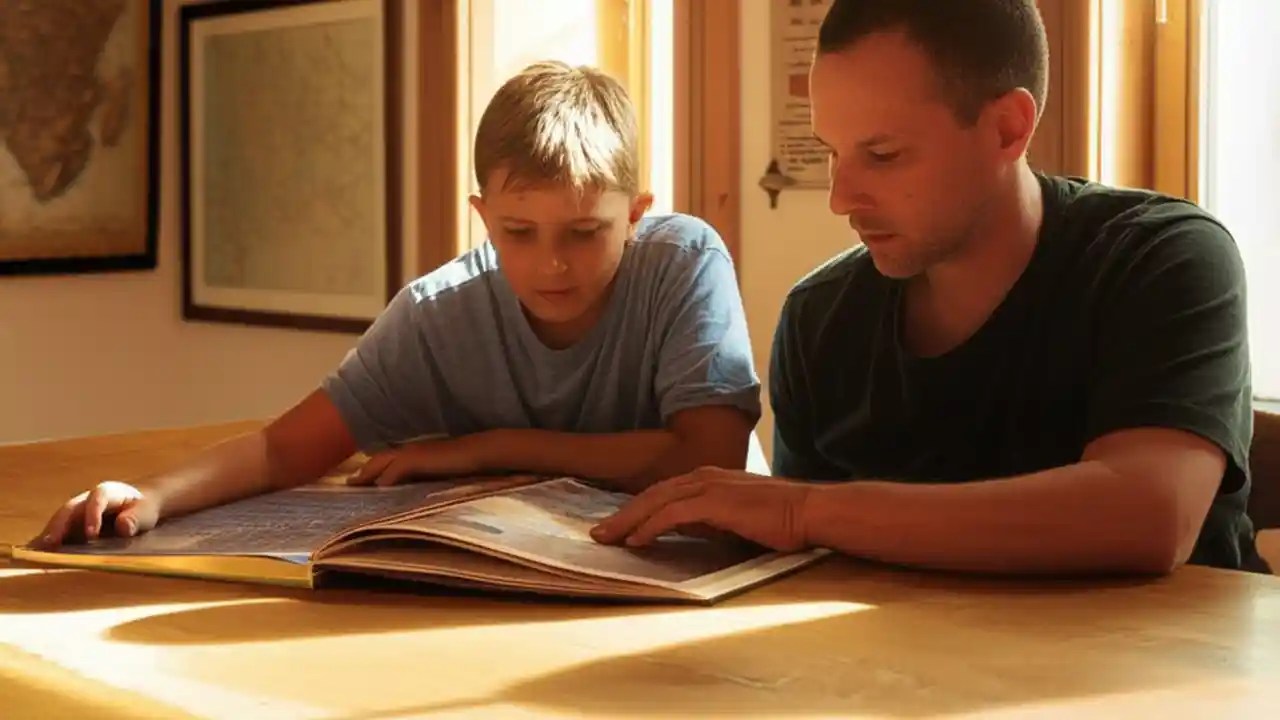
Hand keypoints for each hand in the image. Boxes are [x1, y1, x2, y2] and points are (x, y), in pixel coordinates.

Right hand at [33, 481, 160, 548]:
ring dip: (51, 533)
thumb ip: (137, 518)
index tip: (91, 535)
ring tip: (41, 550)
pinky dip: (52, 540)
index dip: (93, 516)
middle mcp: (88, 499)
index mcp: (108, 491)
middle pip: (71, 508)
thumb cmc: (143, 508)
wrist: (139, 506)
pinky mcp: (74, 523)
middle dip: (61, 524)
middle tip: (51, 542)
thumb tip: (123, 527)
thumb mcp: (146, 511)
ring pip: (61, 519)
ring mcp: (78, 510)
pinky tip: (42, 552)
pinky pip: (61, 530)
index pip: (98, 500)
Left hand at [349, 434, 488, 485]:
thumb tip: (410, 492)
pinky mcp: (416, 459)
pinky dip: (384, 478)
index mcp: (414, 453)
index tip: (361, 481)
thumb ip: (424, 478)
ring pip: (381, 462)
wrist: (477, 452)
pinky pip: (394, 470)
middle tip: (349, 484)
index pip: (387, 461)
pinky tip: (377, 488)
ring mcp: (412, 453)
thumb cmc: (463, 463)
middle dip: (364, 472)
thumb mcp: (439, 472)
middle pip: (379, 460)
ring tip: (354, 485)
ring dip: (367, 473)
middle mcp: (409, 451)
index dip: (373, 470)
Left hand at [590, 467, 814, 551]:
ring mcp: (709, 487)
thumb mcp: (735, 517)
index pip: (662, 492)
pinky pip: (673, 514)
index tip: (616, 527)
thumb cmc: (779, 518)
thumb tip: (683, 532)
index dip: (636, 509)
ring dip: (628, 520)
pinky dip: (651, 526)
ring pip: (655, 502)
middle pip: (651, 494)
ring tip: (607, 538)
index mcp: (708, 478)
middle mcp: (704, 477)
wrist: (809, 510)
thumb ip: (708, 519)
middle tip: (598, 534)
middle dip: (622, 514)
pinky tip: (636, 540)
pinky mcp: (716, 502)